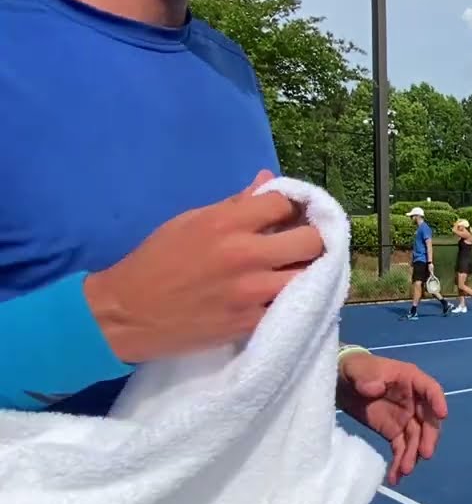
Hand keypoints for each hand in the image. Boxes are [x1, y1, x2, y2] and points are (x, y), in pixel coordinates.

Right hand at [84, 170, 323, 363]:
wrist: (126, 314)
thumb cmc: (156, 261)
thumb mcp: (190, 221)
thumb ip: (236, 204)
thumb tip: (268, 181)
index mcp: (226, 223)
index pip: (285, 203)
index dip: (293, 207)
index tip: (291, 215)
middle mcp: (244, 255)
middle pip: (311, 241)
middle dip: (312, 239)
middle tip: (302, 244)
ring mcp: (251, 292)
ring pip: (311, 276)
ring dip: (310, 272)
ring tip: (298, 270)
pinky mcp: (251, 322)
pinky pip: (293, 306)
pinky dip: (296, 299)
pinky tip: (287, 295)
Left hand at [338, 350, 447, 485]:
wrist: (341, 382)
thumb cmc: (356, 369)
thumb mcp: (358, 369)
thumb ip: (367, 378)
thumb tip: (375, 389)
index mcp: (410, 380)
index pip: (430, 389)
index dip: (438, 401)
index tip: (443, 415)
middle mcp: (414, 400)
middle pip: (427, 420)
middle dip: (428, 438)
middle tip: (424, 454)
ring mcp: (405, 417)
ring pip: (415, 439)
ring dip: (413, 455)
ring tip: (404, 471)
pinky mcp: (393, 431)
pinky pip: (401, 449)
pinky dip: (400, 462)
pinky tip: (394, 477)